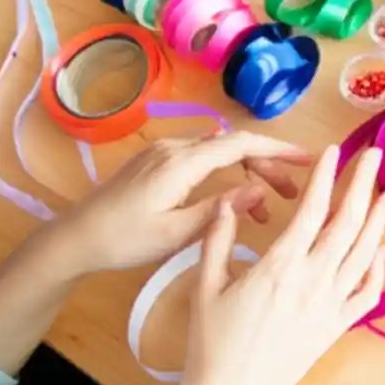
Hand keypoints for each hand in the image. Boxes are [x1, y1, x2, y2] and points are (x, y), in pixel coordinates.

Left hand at [50, 132, 310, 276]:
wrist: (74, 238)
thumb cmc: (123, 240)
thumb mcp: (176, 233)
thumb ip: (220, 210)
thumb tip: (259, 193)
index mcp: (182, 164)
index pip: (241, 144)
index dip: (279, 148)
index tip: (309, 160)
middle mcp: (175, 149)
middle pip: (234, 145)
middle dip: (269, 164)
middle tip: (294, 192)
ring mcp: (164, 153)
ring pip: (220, 153)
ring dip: (248, 173)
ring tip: (267, 207)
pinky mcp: (157, 162)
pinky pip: (203, 160)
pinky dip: (227, 175)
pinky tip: (234, 200)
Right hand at [181, 145, 384, 384]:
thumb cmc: (212, 343)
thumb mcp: (206, 285)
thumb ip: (218, 238)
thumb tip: (229, 201)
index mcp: (279, 267)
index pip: (313, 210)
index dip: (327, 176)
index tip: (336, 151)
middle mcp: (312, 282)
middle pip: (348, 223)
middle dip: (363, 184)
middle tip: (375, 155)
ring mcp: (329, 306)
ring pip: (365, 254)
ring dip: (379, 220)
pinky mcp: (336, 327)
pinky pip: (368, 293)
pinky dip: (380, 269)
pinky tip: (381, 250)